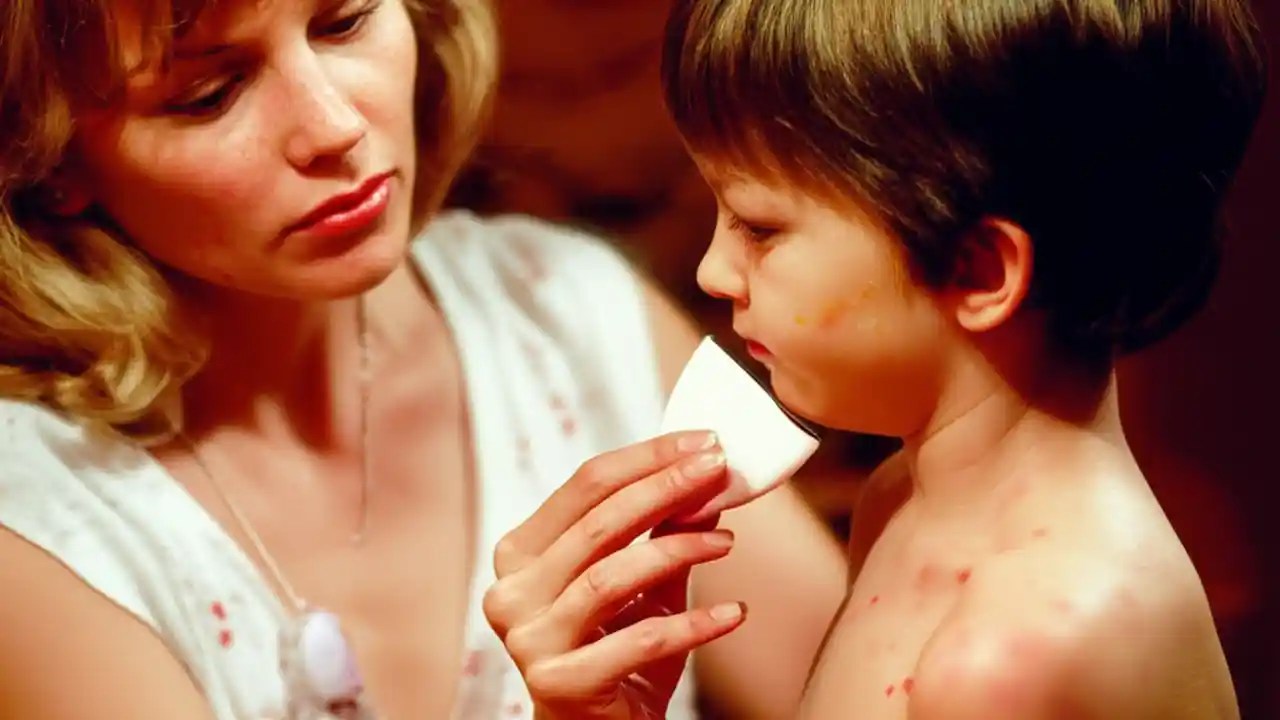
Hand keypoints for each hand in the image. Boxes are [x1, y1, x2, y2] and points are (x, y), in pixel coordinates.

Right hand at [482, 431, 746, 719]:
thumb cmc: (615, 655)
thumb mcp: (645, 586)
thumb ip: (666, 534)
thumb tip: (708, 481)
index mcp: (521, 553)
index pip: (585, 486)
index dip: (647, 458)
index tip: (704, 442)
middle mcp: (512, 591)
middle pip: (597, 523)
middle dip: (665, 489)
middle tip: (719, 470)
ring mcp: (529, 639)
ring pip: (610, 578)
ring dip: (678, 551)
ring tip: (726, 542)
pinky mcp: (557, 683)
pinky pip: (635, 642)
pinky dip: (691, 626)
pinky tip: (732, 613)